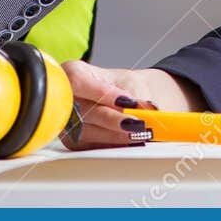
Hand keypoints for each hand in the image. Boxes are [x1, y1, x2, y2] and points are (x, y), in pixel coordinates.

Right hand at [59, 61, 205, 149]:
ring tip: (140, 135)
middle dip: (113, 120)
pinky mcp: (78, 143)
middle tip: (140, 125)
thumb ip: (131, 99)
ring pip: (84, 132)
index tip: (127, 101)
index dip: (98, 91)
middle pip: (81, 109)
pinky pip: (89, 147)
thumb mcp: (139, 88)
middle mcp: (69, 98)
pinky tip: (128, 144)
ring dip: (114, 136)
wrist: (150, 102)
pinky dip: (111, 145)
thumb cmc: (142, 89)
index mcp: (79, 74)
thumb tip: (133, 111)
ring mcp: (70, 123)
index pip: (75, 77)